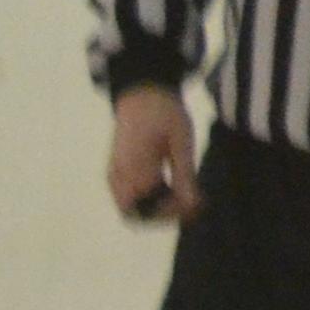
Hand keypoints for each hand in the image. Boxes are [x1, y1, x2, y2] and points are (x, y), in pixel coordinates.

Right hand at [110, 87, 201, 225]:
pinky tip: (168, 189)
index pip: (149, 208)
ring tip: (182, 197)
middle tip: (190, 205)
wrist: (141, 93)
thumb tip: (192, 205)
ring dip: (155, 209)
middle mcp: (118, 177)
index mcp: (134, 169)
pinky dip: (147, 200)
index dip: (171, 213)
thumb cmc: (164, 113)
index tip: (196, 205)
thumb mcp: (181, 142)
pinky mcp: (115, 172)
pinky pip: (127, 198)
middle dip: (163, 216)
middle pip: (135, 215)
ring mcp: (114, 175)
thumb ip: (184, 176)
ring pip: (130, 209)